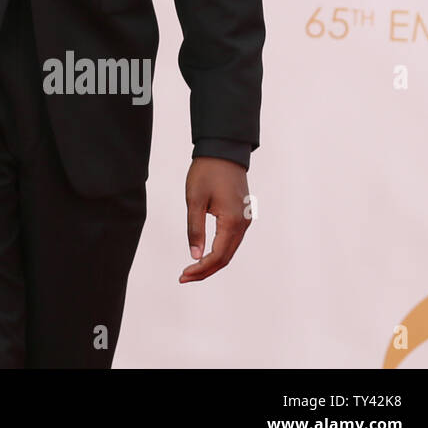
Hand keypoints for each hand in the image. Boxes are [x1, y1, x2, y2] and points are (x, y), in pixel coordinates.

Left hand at [179, 156, 251, 281]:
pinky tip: (205, 253)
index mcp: (232, 222)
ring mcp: (244, 220)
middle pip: (226, 257)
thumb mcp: (194, 199)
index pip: (218, 256)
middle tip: (185, 277)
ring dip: (212, 262)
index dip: (201, 269)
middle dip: (205, 270)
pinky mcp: (241, 215)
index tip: (183, 275)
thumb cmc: (206, 172)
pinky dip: (219, 250)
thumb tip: (195, 255)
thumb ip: (195, 228)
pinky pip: (231, 240)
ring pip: (230, 250)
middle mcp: (242, 224)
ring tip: (192, 269)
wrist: (223, 151)